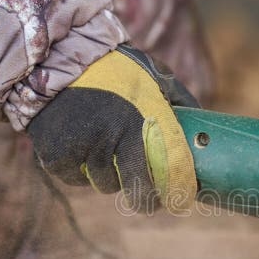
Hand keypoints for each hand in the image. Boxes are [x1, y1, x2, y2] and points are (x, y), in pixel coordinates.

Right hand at [27, 45, 198, 212]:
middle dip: (147, 200)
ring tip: (106, 151)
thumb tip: (203, 128)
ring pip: (107, 185)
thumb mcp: (154, 76)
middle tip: (148, 200)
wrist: (54, 56)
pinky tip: (81, 147)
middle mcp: (116, 135)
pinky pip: (78, 179)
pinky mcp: (57, 156)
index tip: (182, 202)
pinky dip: (81, 170)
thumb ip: (179, 102)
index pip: (172, 167)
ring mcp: (85, 147)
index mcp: (145, 117)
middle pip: (139, 191)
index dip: (180, 190)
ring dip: (111, 177)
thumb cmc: (114, 68)